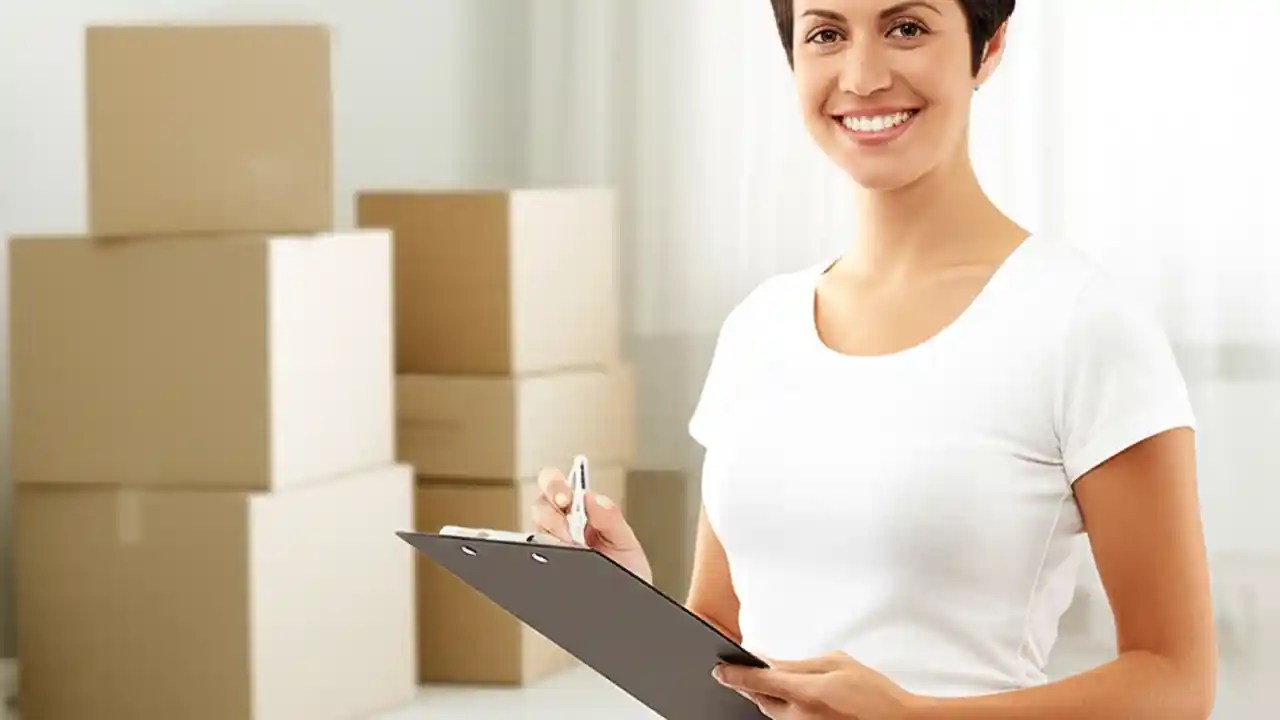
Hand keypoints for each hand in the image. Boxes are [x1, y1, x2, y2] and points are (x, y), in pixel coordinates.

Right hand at [532, 466, 653, 583]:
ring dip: (552, 535)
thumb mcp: (626, 543)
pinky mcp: (545, 566)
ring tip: (574, 547)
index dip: (556, 485)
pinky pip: (533, 556)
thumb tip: (593, 498)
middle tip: (566, 525)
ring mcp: (552, 547)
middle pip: (540, 504)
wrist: (625, 607)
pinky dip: (544, 555)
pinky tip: (563, 558)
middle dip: (550, 510)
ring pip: (536, 530)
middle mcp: (563, 526)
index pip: (559, 485)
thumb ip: (612, 518)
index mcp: (582, 511)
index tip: (566, 499)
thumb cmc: (627, 572)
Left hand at [713, 652, 915, 719]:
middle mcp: (800, 718)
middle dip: (752, 687)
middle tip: (743, 674)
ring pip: (775, 714)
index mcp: (806, 693)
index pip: (757, 682)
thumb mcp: (837, 664)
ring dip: (771, 700)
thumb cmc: (874, 694)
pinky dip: (787, 712)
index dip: (734, 675)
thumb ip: (800, 664)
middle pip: (762, 701)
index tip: (719, 670)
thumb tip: (774, 663)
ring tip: (779, 686)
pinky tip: (796, 702)